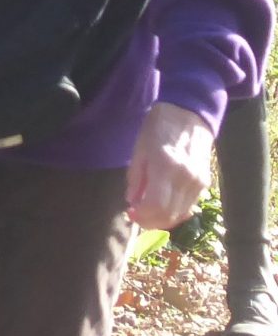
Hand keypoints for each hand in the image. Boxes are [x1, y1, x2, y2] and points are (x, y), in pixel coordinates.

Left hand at [125, 101, 213, 230]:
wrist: (190, 114)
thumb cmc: (158, 127)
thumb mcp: (140, 149)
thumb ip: (136, 177)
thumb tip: (132, 202)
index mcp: (166, 166)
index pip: (156, 205)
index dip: (142, 215)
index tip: (130, 213)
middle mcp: (186, 178)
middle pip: (169, 214)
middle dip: (150, 221)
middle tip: (136, 217)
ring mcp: (199, 182)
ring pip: (180, 214)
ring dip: (162, 220)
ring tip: (146, 213)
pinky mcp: (205, 183)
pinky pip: (189, 206)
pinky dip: (175, 212)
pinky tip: (162, 207)